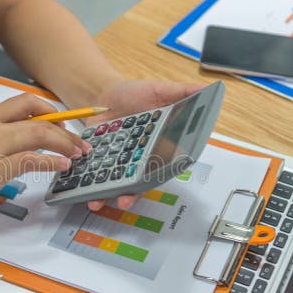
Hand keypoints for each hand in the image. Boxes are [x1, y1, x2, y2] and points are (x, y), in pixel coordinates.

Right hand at [0, 94, 89, 225]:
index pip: (24, 102)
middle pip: (38, 115)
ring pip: (39, 134)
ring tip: (77, 154)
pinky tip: (62, 167)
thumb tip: (20, 147)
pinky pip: (32, 160)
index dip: (50, 110)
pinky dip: (53, 162)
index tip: (64, 124)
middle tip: (78, 141)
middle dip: (65, 127)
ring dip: (65, 144)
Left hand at [86, 78, 203, 210]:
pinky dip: (92, 188)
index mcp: (158, 147)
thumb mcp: (159, 90)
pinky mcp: (101, 164)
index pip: (163, 167)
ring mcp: (120, 163)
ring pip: (117, 185)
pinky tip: (86, 193)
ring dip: (109, 196)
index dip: (160, 176)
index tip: (153, 183)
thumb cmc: (133, 94)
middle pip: (139, 182)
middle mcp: (140, 160)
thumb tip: (207, 89)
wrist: (102, 94)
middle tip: (125, 200)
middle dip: (132, 194)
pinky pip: (97, 179)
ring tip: (99, 202)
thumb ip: (182, 92)